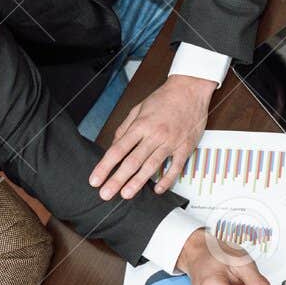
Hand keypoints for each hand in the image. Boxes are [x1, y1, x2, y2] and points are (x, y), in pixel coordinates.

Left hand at [89, 74, 213, 200]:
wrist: (190, 89)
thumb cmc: (164, 98)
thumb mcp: (138, 108)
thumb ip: (125, 128)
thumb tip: (114, 145)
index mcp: (140, 125)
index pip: (118, 149)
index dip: (105, 166)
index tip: (95, 179)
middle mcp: (154, 135)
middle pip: (132, 161)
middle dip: (117, 180)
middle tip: (105, 194)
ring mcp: (171, 142)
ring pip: (152, 166)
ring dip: (137, 182)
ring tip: (125, 195)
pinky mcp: (185, 147)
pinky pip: (175, 167)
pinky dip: (167, 180)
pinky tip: (157, 189)